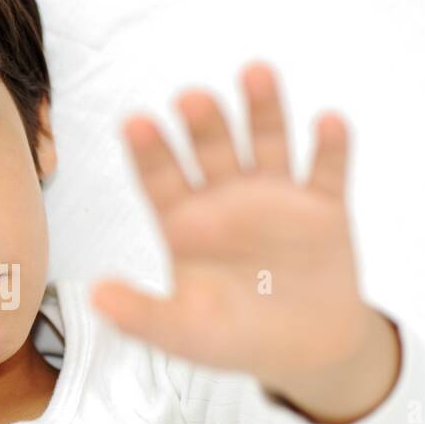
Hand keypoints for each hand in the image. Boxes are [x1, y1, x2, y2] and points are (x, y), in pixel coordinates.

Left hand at [91, 63, 396, 418]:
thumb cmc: (232, 337)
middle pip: (211, 148)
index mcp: (184, 222)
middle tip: (190, 98)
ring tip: (255, 72)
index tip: (135, 123)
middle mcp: (225, 198)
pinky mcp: (323, 207)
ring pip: (267, 142)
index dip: (149, 152)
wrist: (304, 350)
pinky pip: (327, 170)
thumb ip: (140, 314)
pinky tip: (327, 121)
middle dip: (202, 122)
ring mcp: (275, 197)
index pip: (160, 178)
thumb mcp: (181, 332)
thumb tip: (95, 296)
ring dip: (262, 108)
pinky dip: (330, 146)